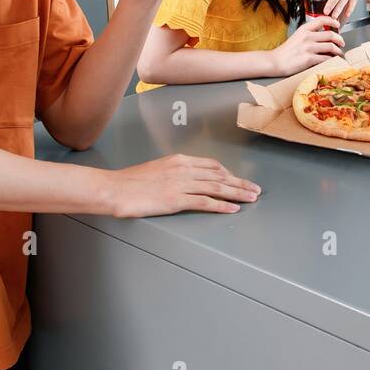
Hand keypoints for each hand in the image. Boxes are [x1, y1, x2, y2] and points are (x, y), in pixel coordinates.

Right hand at [111, 153, 260, 216]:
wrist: (115, 188)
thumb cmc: (130, 182)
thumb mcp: (156, 169)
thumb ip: (173, 172)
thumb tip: (184, 180)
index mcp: (179, 160)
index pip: (212, 165)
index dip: (229, 173)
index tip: (238, 180)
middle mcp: (183, 169)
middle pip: (220, 176)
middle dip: (240, 183)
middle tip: (255, 190)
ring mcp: (181, 184)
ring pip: (217, 188)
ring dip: (237, 193)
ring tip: (251, 198)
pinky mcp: (176, 200)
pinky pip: (205, 202)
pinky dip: (221, 206)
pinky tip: (233, 209)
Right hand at [269, 15, 344, 76]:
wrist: (275, 61)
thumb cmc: (285, 51)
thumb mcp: (296, 37)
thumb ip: (309, 35)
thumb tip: (323, 37)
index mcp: (304, 29)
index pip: (322, 20)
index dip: (333, 21)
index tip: (338, 25)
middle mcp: (307, 36)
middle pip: (331, 35)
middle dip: (340, 39)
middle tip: (342, 43)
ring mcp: (308, 48)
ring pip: (331, 47)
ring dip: (338, 51)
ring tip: (339, 53)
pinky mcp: (309, 59)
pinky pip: (326, 58)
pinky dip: (332, 60)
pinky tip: (333, 61)